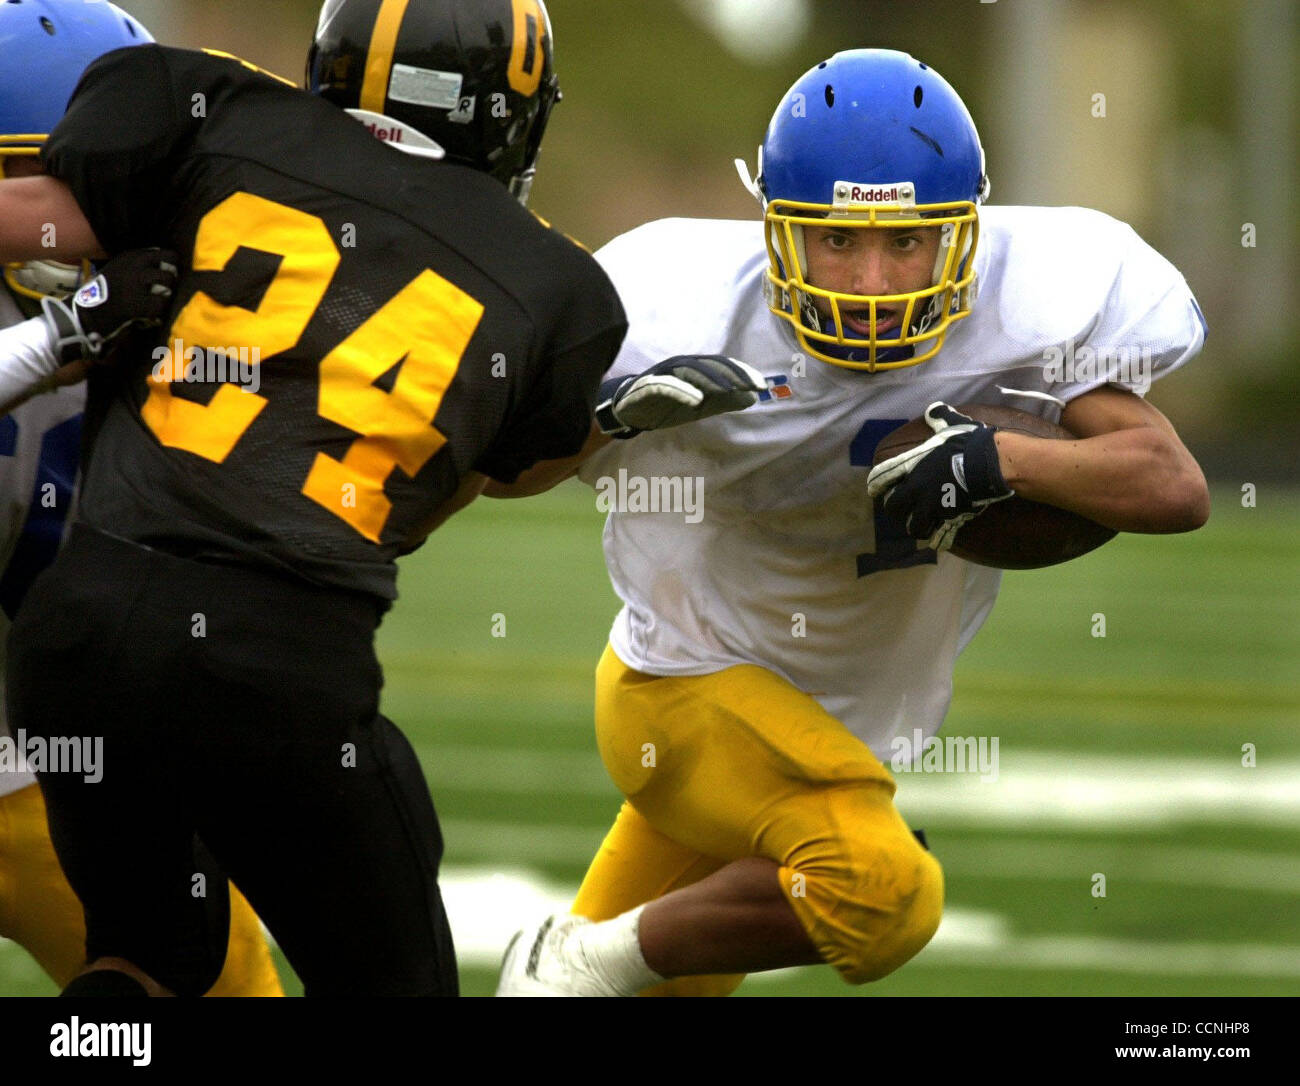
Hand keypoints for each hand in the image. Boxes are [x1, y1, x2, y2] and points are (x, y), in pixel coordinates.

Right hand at [41, 248, 179, 364]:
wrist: (88, 314)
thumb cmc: (106, 293)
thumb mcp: (120, 269)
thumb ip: (140, 264)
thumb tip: (169, 262)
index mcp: (131, 257)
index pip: (167, 254)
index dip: (172, 267)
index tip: (165, 275)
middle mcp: (134, 267)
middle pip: (171, 273)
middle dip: (170, 286)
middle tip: (160, 294)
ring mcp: (135, 284)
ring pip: (168, 288)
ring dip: (164, 299)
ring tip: (153, 305)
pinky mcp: (138, 303)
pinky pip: (161, 305)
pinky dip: (158, 314)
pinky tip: (148, 317)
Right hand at [595, 354, 764, 437]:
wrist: (629, 409)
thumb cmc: (667, 403)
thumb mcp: (701, 405)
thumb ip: (725, 401)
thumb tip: (753, 398)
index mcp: (695, 368)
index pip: (722, 366)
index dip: (742, 372)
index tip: (761, 385)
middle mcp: (681, 365)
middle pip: (709, 365)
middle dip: (732, 374)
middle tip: (751, 386)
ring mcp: (664, 373)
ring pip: (690, 370)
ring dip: (710, 379)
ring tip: (729, 390)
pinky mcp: (648, 385)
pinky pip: (666, 385)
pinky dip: (682, 391)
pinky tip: (697, 400)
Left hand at [866, 402, 1013, 549]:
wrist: (985, 463)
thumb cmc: (967, 443)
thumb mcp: (951, 426)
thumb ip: (939, 418)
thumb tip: (934, 408)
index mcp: (912, 467)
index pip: (882, 477)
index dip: (876, 485)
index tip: (873, 491)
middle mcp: (916, 489)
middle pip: (893, 508)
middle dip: (896, 511)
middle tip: (902, 511)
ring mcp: (930, 505)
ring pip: (913, 526)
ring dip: (916, 527)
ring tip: (922, 527)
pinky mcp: (947, 517)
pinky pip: (937, 533)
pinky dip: (938, 537)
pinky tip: (939, 540)